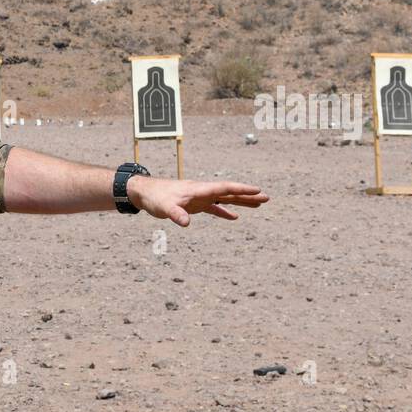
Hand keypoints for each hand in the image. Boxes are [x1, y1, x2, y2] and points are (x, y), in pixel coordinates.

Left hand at [127, 175, 268, 226]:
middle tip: (267, 198)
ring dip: (241, 202)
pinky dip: (224, 212)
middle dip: (248, 195)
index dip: (241, 189)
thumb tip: (186, 223)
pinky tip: (234, 217)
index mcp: (199, 189)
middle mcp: (202, 192)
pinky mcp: (194, 204)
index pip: (225, 188)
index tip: (257, 190)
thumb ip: (176, 215)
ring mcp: (200, 198)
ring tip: (259, 204)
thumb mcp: (164, 208)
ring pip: (225, 199)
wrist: (144, 192)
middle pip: (230, 193)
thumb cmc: (155, 197)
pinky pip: (214, 208)